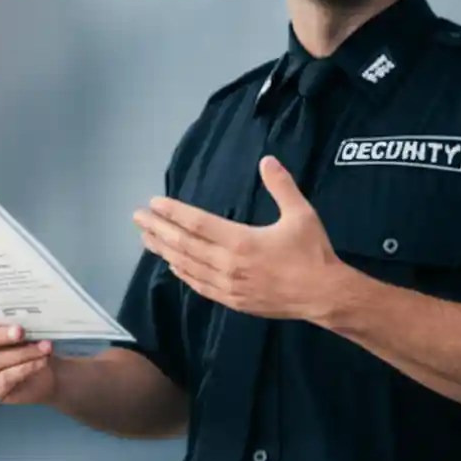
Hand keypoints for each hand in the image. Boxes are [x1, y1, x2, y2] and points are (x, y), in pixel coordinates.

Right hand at [0, 309, 56, 404]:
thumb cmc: (28, 341)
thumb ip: (13, 320)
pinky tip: (42, 361)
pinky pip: (5, 378)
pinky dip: (26, 367)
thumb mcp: (21, 327)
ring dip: (22, 352)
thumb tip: (21, 314)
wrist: (45, 370)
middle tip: (20, 330)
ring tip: (44, 346)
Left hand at [132, 155, 351, 322]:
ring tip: (146, 239)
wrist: (324, 296)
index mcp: (241, 241)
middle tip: (137, 218)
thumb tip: (267, 159)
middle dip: (158, 229)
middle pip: (183, 245)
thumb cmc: (313, 253)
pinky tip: (173, 265)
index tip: (154, 203)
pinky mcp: (232, 301)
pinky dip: (183, 273)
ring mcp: (228, 285)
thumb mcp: (301, 214)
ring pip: (187, 266)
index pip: (196, 223)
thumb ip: (281, 185)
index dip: (172, 212)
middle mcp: (227, 264)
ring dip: (164, 251)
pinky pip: (200, 286)